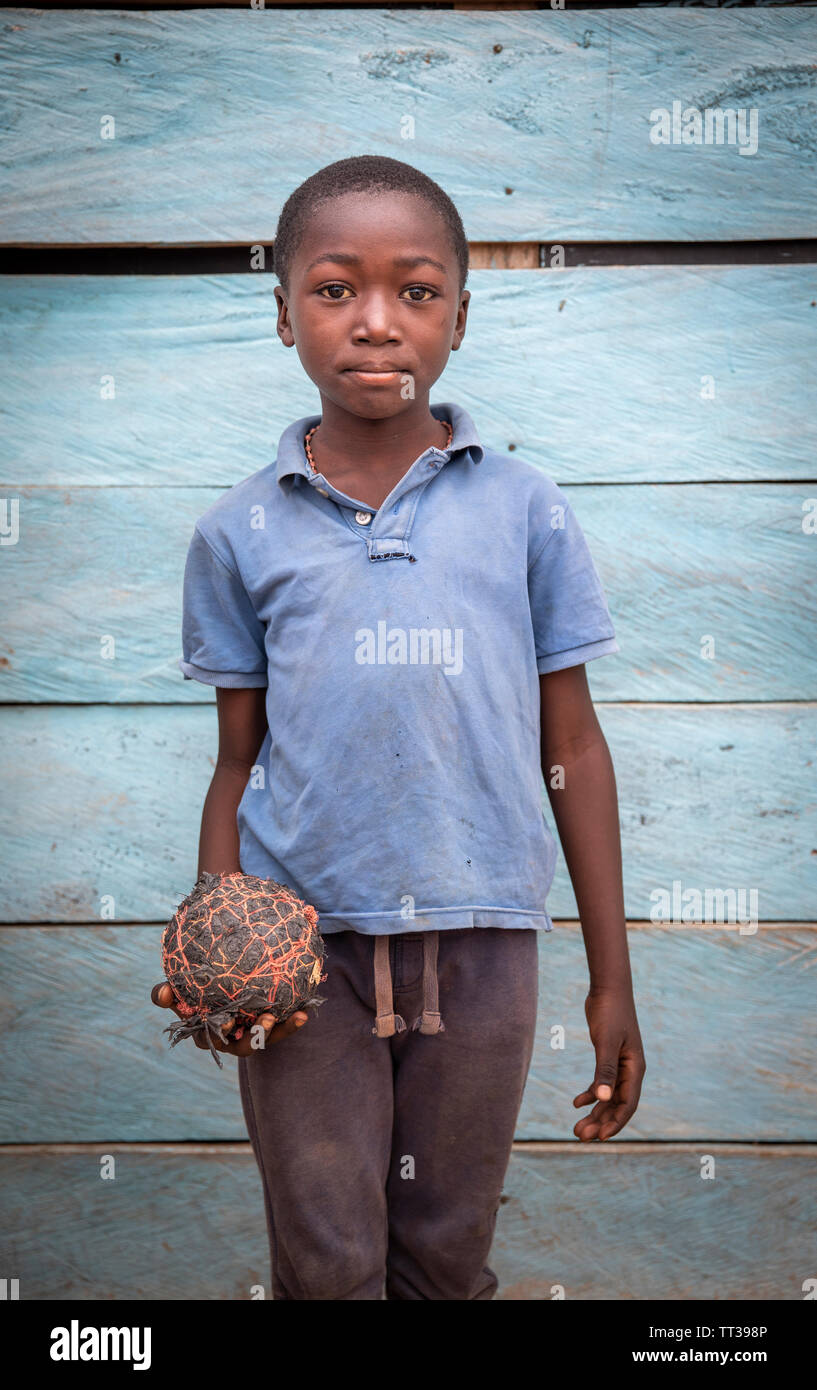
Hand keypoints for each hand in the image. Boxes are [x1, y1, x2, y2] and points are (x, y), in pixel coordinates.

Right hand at [151, 981, 307, 1057]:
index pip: (201, 1035)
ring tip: (270, 1016)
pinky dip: (291, 1023)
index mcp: (206, 1032)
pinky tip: (303, 1011)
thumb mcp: (186, 989)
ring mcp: (250, 1037)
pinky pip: (281, 1031)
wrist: (238, 985)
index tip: (219, 1020)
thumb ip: (170, 991)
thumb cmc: (203, 990)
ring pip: (257, 1042)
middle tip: (239, 1019)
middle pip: (233, 1044)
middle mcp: (228, 1040)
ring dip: (264, 1031)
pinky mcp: (270, 1032)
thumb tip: (162, 993)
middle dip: (238, 1036)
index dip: (207, 1032)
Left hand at [573, 986, 645, 1140]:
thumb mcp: (606, 1042)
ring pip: (608, 1097)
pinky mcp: (608, 1058)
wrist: (608, 988)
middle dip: (601, 1122)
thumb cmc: (610, 1012)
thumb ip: (605, 1070)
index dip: (615, 1123)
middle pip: (617, 1105)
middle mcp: (630, 1070)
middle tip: (580, 1136)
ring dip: (594, 1113)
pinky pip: (601, 1083)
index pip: (627, 1104)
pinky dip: (590, 1094)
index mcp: (635, 1069)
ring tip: (577, 1127)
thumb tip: (601, 1099)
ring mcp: (620, 1065)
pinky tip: (576, 1103)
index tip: (599, 1138)